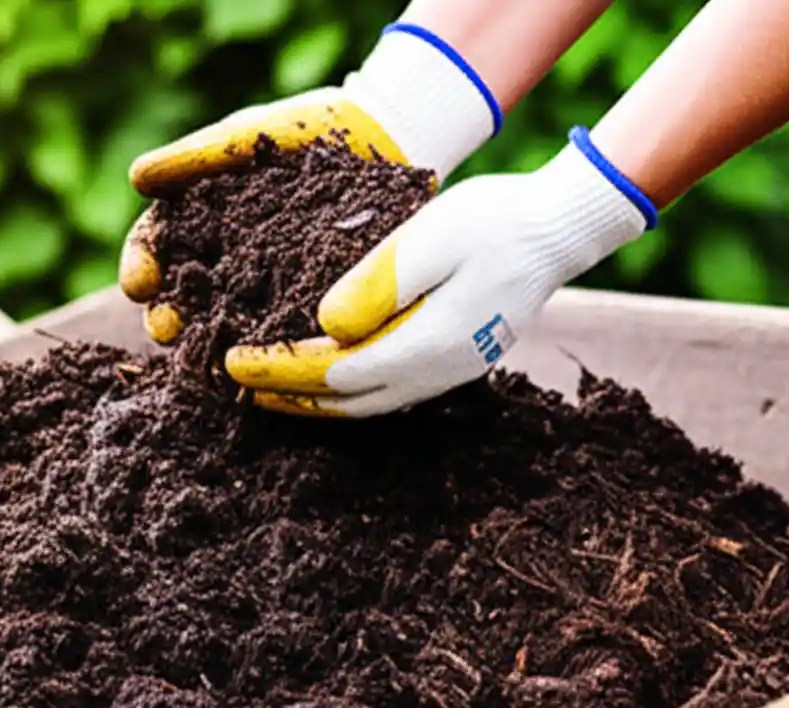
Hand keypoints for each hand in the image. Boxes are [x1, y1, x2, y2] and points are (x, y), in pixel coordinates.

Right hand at [120, 24, 500, 343]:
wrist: (384, 136)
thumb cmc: (307, 131)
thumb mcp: (246, 136)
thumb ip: (194, 156)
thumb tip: (137, 177)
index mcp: (202, 221)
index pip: (157, 248)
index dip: (142, 266)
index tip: (139, 281)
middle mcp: (229, 260)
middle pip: (184, 296)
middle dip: (167, 316)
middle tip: (165, 329)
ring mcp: (269, 286)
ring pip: (228, 322)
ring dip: (206, 342)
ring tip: (198, 351)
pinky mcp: (312, 303)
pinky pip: (285, 330)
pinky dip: (267, 347)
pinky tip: (257, 360)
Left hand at [225, 128, 656, 417]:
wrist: (556, 231)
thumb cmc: (493, 222)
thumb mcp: (430, 237)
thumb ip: (379, 282)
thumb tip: (326, 324)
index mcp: (425, 343)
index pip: (333, 373)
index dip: (278, 370)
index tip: (232, 360)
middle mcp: (437, 372)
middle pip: (345, 401)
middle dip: (285, 395)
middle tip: (235, 382)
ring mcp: (449, 373)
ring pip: (366, 405)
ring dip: (313, 402)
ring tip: (268, 391)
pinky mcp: (454, 361)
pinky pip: (387, 393)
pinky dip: (346, 394)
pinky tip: (325, 382)